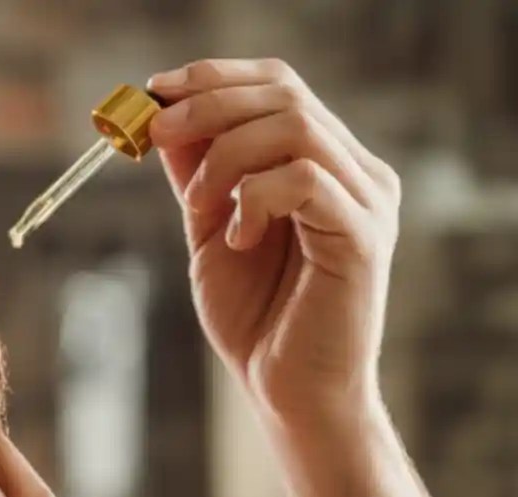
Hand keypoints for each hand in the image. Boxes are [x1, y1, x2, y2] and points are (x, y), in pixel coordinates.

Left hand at [147, 59, 402, 419]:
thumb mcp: (209, 230)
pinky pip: (304, 179)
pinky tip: (237, 239)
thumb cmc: (255, 318)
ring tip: (198, 205)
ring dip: (225, 156)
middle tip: (154, 133)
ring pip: (294, 126)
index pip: (277, 86)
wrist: (287, 395)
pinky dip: (254, 198)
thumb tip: (162, 117)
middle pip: (285, 93)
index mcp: (323, 163)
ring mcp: (366, 201)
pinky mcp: (363, 237)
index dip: (213, 78)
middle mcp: (355, 171)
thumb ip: (197, 175)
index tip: (154, 93)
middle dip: (206, 105)